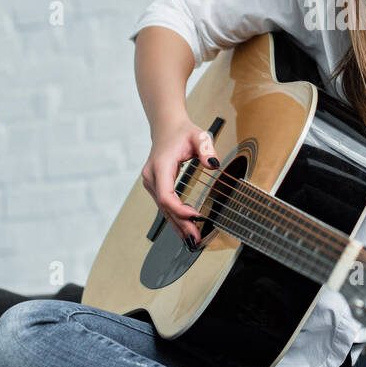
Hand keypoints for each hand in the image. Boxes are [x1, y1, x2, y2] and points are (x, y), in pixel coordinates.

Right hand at [140, 116, 219, 242]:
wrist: (166, 127)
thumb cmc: (181, 132)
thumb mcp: (198, 136)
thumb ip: (206, 148)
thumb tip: (213, 163)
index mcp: (160, 166)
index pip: (165, 194)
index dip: (179, 209)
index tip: (196, 215)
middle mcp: (152, 177)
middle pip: (165, 207)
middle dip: (181, 224)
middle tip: (196, 238)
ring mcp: (152, 183)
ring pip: (164, 209)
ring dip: (178, 225)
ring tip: (192, 239)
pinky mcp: (156, 186)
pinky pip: (165, 205)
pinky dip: (175, 217)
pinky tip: (185, 228)